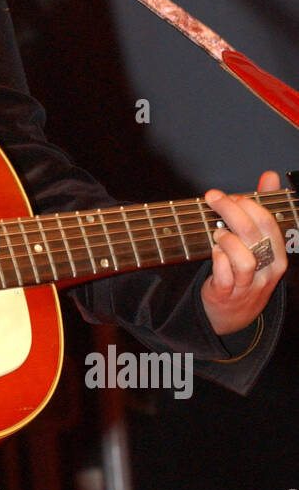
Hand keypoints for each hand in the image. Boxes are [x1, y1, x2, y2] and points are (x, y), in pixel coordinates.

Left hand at [201, 171, 287, 336]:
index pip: (268, 223)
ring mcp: (248, 284)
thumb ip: (264, 207)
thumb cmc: (246, 270)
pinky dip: (218, 260)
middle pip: (253, 235)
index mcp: (277, 254)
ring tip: (216, 233)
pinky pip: (226, 275)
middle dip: (231, 210)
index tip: (231, 196)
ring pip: (244, 258)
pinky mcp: (227, 294)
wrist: (233, 314)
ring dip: (226, 240)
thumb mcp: (258, 240)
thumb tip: (271, 175)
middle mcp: (266, 269)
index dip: (248, 204)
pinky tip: (213, 252)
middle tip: (213, 198)